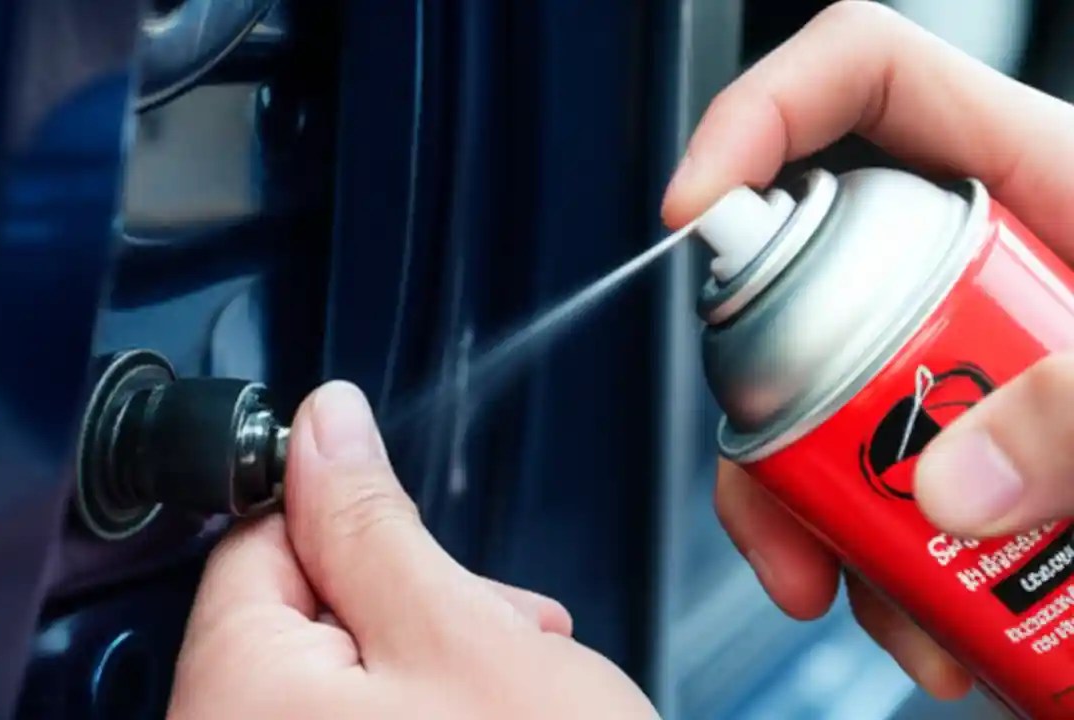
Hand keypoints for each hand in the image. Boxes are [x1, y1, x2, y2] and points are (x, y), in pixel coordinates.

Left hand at [167, 382, 657, 718]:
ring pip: (343, 682)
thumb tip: (323, 422)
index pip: (258, 541)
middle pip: (304, 616)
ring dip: (434, 666)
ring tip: (517, 698)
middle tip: (499, 634)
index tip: (421, 543)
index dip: (359, 524)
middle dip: (416, 603)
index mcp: (232, 698)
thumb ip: (374, 521)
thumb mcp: (462, 638)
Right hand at [663, 0, 1073, 700]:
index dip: (756, 116)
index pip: (859, 81)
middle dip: (768, 407)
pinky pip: (881, 488)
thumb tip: (957, 482)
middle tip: (786, 506)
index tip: (694, 211)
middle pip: (802, 283)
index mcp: (1037, 175)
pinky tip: (935, 623)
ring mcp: (967, 356)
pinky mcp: (982, 443)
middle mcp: (976, 262)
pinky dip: (885, 566)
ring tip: (894, 617)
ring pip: (824, 408)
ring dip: (826, 523)